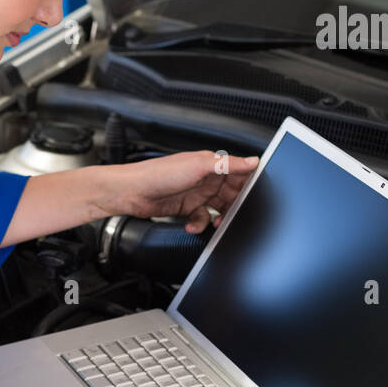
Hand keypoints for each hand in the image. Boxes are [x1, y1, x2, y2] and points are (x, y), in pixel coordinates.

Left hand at [93, 150, 258, 233]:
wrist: (131, 192)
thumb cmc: (159, 173)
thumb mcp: (198, 165)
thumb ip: (228, 164)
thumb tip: (254, 161)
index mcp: (210, 164)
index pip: (238, 172)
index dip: (248, 183)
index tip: (256, 195)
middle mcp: (205, 178)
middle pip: (231, 193)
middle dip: (236, 205)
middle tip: (237, 214)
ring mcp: (196, 194)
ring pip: (219, 209)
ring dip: (221, 218)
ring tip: (218, 224)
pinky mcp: (186, 209)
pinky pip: (202, 219)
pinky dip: (200, 225)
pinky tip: (192, 226)